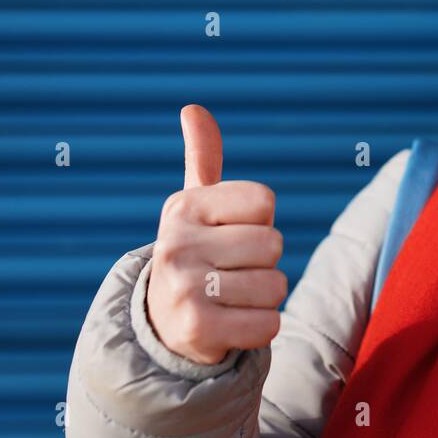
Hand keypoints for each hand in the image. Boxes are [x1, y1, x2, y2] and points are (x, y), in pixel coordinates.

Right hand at [145, 105, 286, 365]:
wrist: (161, 326)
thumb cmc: (195, 255)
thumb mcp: (195, 206)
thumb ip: (202, 158)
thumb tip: (192, 108)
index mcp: (184, 207)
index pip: (264, 201)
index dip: (260, 222)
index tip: (229, 236)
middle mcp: (177, 244)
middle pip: (273, 244)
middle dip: (263, 263)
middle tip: (229, 273)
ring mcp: (184, 288)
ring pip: (275, 286)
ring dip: (263, 298)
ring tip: (228, 299)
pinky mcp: (197, 329)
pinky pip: (268, 324)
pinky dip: (259, 329)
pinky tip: (230, 325)